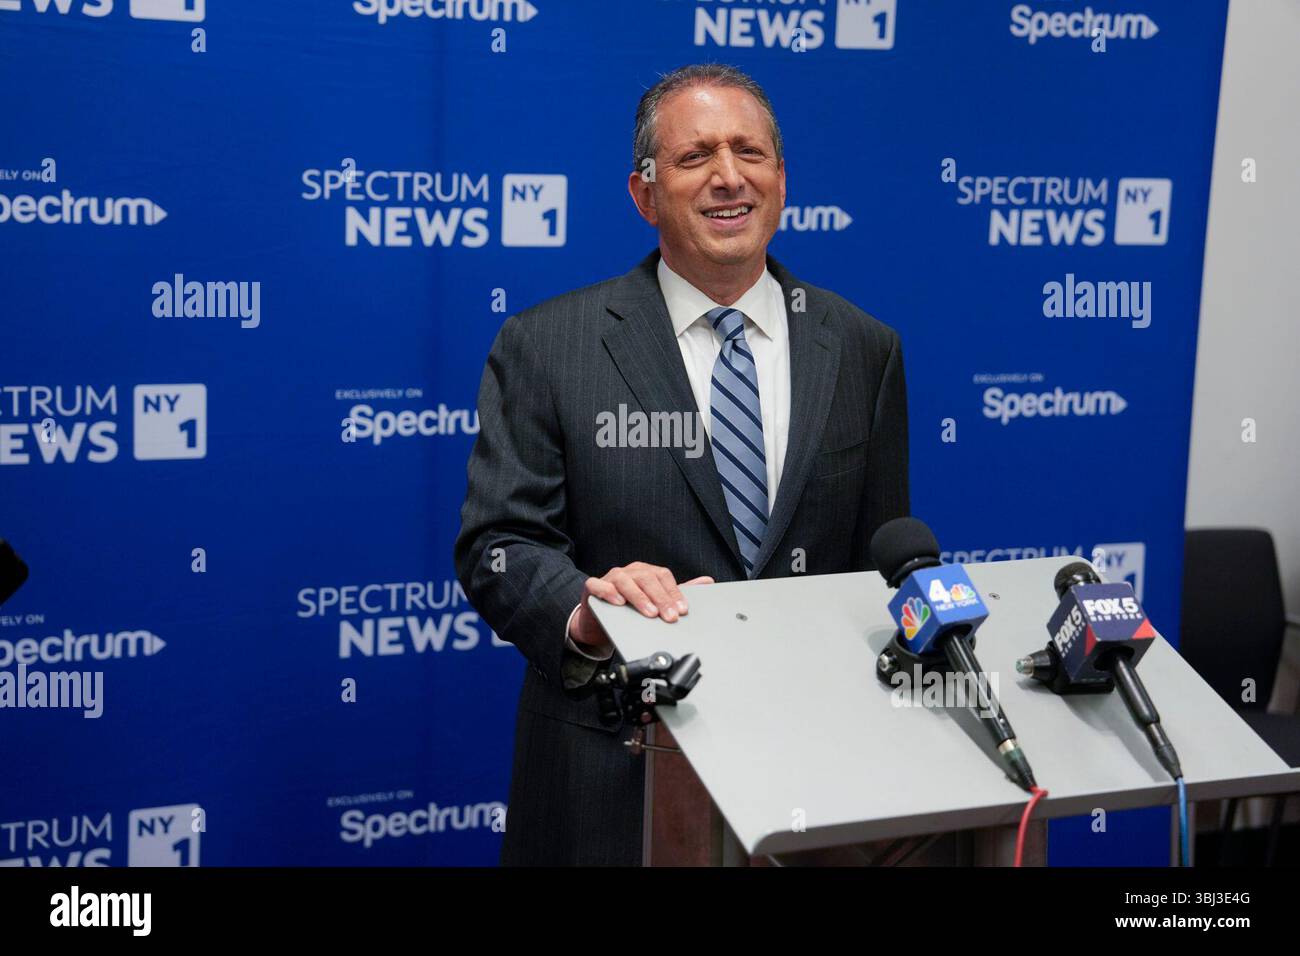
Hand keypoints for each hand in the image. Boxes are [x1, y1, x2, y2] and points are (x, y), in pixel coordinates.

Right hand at [569, 563, 714, 653]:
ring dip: (639, 597)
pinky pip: (598, 585)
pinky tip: (618, 602)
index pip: (663, 577)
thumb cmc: (630, 611)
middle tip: (670, 617)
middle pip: (647, 579)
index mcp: (646, 572)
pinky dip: (608, 592)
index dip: (674, 593)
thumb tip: (707, 581)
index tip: (683, 610)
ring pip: (624, 581)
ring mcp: (610, 578)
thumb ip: (678, 593)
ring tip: (650, 613)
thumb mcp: (655, 604)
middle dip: (661, 598)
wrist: (600, 622)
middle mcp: (630, 572)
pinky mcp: (592, 586)